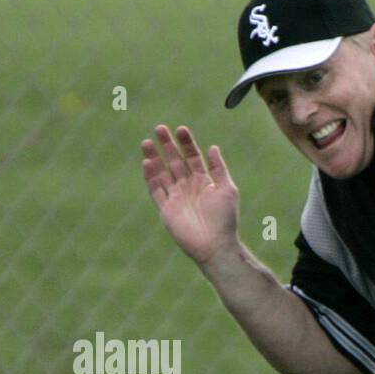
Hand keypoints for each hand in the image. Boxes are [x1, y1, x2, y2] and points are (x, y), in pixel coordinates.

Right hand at [141, 124, 239, 264]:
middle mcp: (189, 188)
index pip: (193, 158)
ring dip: (154, 157)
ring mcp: (176, 198)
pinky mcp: (166, 209)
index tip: (181, 129)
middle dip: (167, 145)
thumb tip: (213, 147)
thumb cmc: (224, 219)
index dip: (187, 143)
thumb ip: (218, 169)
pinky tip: (147, 162)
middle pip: (175, 162)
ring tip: (147, 141)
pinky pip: (156, 190)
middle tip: (160, 128)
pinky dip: (151, 177)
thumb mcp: (227, 189)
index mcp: (204, 182)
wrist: (215, 245)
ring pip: (162, 173)